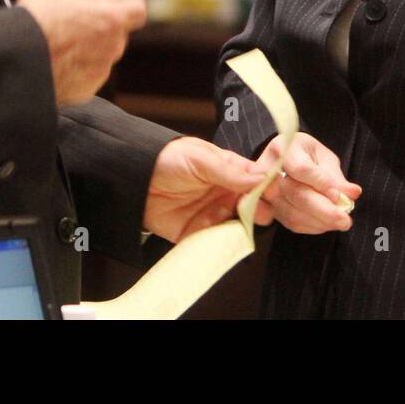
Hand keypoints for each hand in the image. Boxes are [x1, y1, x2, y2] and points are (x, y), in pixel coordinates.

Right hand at [16, 0, 145, 105]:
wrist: (15, 61)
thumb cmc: (36, 21)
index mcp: (111, 18)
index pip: (137, 8)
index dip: (126, 3)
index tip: (111, 2)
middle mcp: (112, 46)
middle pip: (118, 33)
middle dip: (103, 27)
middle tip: (74, 23)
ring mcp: (101, 71)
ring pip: (103, 55)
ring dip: (91, 49)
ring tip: (59, 45)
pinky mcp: (86, 90)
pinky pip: (89, 75)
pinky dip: (79, 69)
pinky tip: (56, 63)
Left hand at [143, 137, 273, 242]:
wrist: (133, 180)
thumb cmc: (167, 159)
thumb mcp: (201, 158)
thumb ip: (230, 171)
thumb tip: (261, 179)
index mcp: (230, 171)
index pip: (258, 180)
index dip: (267, 186)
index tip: (271, 192)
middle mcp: (225, 194)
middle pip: (254, 207)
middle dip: (259, 210)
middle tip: (257, 211)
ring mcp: (213, 215)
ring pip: (239, 227)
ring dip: (243, 229)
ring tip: (239, 226)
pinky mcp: (198, 234)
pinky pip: (216, 243)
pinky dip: (223, 245)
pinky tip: (224, 240)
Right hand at [255, 133, 361, 234]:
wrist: (283, 160)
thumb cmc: (305, 156)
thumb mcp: (323, 157)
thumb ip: (335, 176)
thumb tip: (352, 193)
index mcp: (283, 149)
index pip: (301, 169)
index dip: (321, 184)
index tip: (339, 195)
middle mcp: (268, 171)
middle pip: (296, 194)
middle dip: (324, 210)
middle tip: (345, 219)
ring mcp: (265, 192)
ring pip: (293, 212)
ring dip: (320, 221)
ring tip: (340, 222)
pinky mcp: (269, 209)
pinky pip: (291, 222)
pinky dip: (312, 226)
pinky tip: (326, 223)